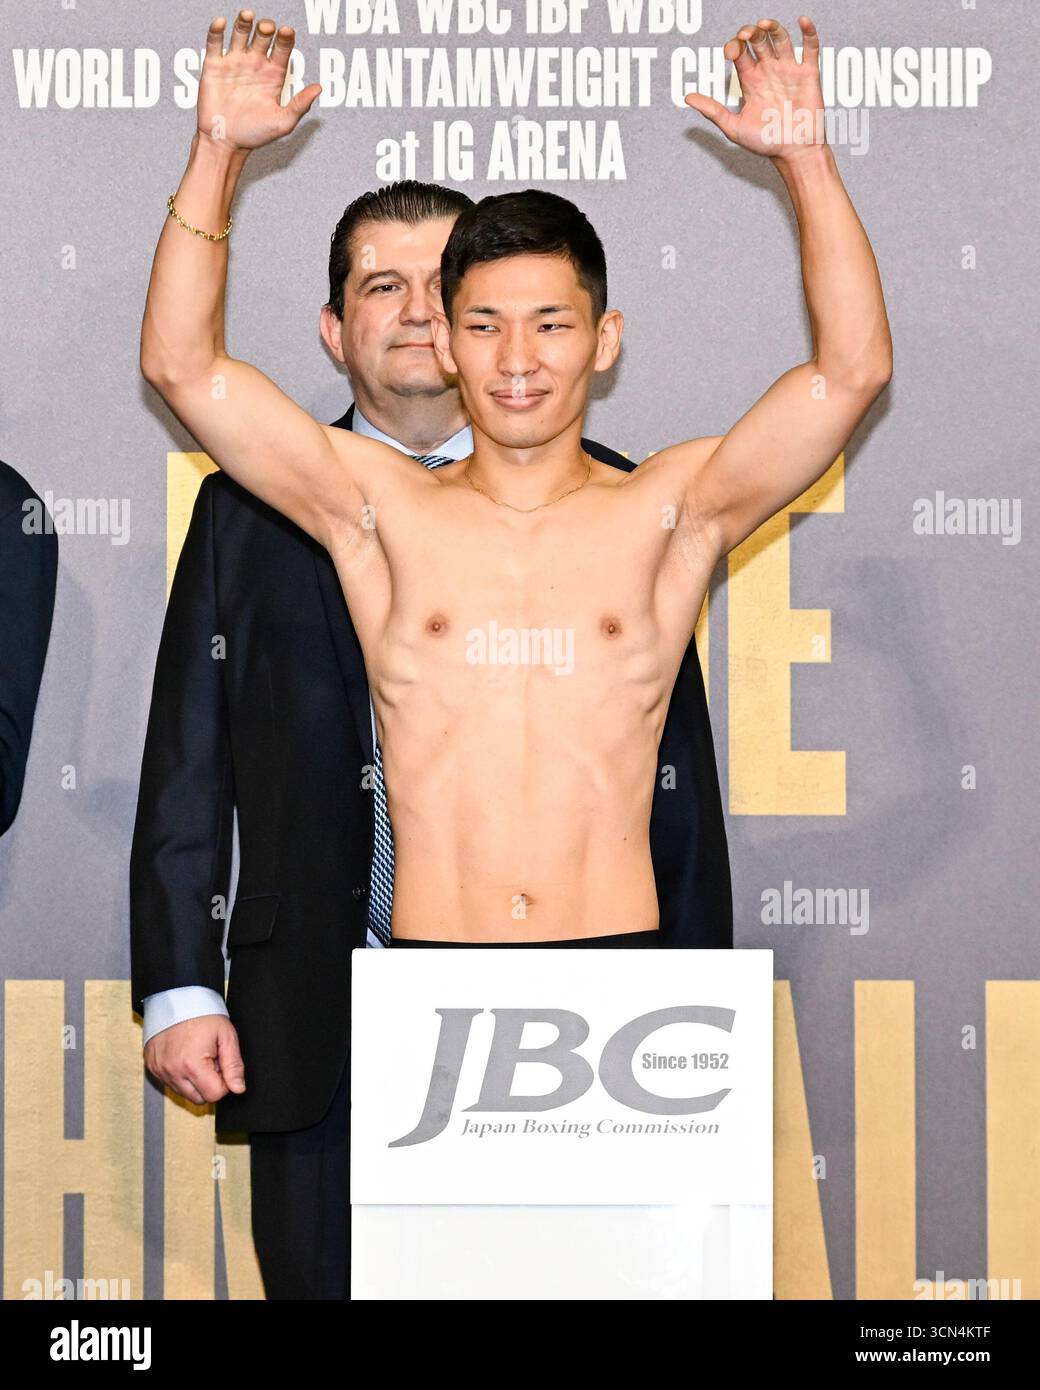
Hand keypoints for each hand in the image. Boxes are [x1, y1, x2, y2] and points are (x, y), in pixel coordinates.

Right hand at [144, 1014, 245, 1105]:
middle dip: (209, 1083)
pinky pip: (170, 1082)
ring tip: (197, 1056)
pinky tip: (184, 1055)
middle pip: (198, 1099)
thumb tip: (238, 1088)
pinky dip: (180, 1074)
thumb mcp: (226, 1036)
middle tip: (210, 1059)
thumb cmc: (202, 1014)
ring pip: (183, 1092)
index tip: (221, 1063)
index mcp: (192, 1065)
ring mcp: (160, 1070)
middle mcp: (172, 1072)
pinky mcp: (152, 1067)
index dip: (223, 1082)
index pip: (214, 1095)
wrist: (176, 997)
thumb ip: (234, 1065)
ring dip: (194, 1080)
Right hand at [197, 10, 320, 152]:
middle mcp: (255, 64)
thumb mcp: (282, 122)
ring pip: (241, 33)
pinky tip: (222, 24)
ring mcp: (235, 63)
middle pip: (263, 36)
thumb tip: (319, 88)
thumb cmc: (255, 135)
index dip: (286, 38)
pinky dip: (217, 31)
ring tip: (248, 16)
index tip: (287, 32)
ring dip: (244, 22)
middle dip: (266, 28)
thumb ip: (300, 105)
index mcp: (273, 75)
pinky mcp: (214, 65)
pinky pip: (215, 42)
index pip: (283, 48)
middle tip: (267, 28)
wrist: (225, 143)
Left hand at [684, 16, 824, 161]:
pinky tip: (802, 21)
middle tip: (746, 35)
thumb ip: (712, 111)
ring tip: (765, 24)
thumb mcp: (734, 127)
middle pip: (758, 40)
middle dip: (751, 33)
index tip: (731, 52)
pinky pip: (810, 47)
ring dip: (773, 27)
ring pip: (781, 38)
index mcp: (751, 81)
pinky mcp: (808, 74)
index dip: (734, 46)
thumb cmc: (765, 143)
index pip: (740, 53)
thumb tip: (687, 98)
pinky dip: (808, 32)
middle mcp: (769, 72)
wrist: (793, 153)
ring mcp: (789, 71)